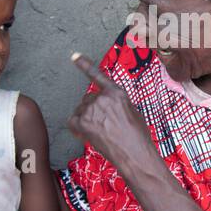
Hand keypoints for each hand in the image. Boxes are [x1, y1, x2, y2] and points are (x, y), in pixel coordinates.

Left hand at [67, 53, 154, 171]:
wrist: (135, 154)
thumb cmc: (138, 137)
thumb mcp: (133, 112)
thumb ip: (117, 104)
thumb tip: (108, 108)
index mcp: (117, 93)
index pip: (98, 76)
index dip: (84, 65)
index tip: (74, 56)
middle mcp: (103, 98)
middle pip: (89, 99)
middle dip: (93, 110)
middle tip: (105, 125)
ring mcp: (91, 110)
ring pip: (81, 110)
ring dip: (86, 119)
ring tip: (101, 133)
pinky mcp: (83, 123)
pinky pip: (72, 121)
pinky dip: (77, 128)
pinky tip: (87, 134)